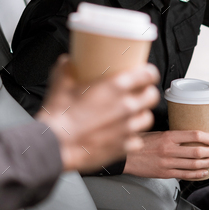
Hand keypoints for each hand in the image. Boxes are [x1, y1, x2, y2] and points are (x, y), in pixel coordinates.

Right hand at [37, 55, 157, 173]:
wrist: (56, 145)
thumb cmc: (60, 116)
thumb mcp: (60, 83)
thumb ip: (66, 69)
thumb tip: (66, 62)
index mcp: (115, 87)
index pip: (148, 74)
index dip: (149, 72)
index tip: (146, 73)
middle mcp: (126, 107)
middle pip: (152, 96)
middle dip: (147, 92)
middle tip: (138, 92)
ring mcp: (127, 129)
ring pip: (147, 119)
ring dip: (141, 114)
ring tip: (131, 114)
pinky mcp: (122, 147)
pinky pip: (137, 141)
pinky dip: (132, 137)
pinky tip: (123, 135)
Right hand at [123, 130, 208, 179]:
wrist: (126, 157)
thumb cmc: (139, 143)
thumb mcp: (156, 133)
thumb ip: (171, 136)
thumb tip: (188, 137)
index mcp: (167, 136)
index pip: (193, 135)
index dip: (207, 137)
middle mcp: (169, 149)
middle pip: (197, 151)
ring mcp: (167, 163)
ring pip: (194, 164)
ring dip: (207, 163)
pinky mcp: (165, 173)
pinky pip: (185, 175)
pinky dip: (197, 174)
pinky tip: (203, 172)